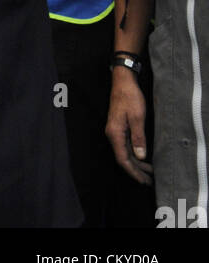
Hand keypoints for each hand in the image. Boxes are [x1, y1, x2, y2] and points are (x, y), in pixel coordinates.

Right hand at [105, 67, 152, 183]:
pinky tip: (143, 157)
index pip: (123, 159)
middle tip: (149, 181)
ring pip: (125, 152)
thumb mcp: (137, 117)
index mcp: (115, 133)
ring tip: (149, 172)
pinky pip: (126, 145)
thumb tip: (140, 156)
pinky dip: (134, 154)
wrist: (123, 81)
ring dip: (136, 163)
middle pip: (123, 158)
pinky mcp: (119, 127)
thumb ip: (138, 137)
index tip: (143, 180)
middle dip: (136, 170)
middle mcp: (113, 134)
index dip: (133, 172)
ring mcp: (115, 130)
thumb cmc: (129, 97)